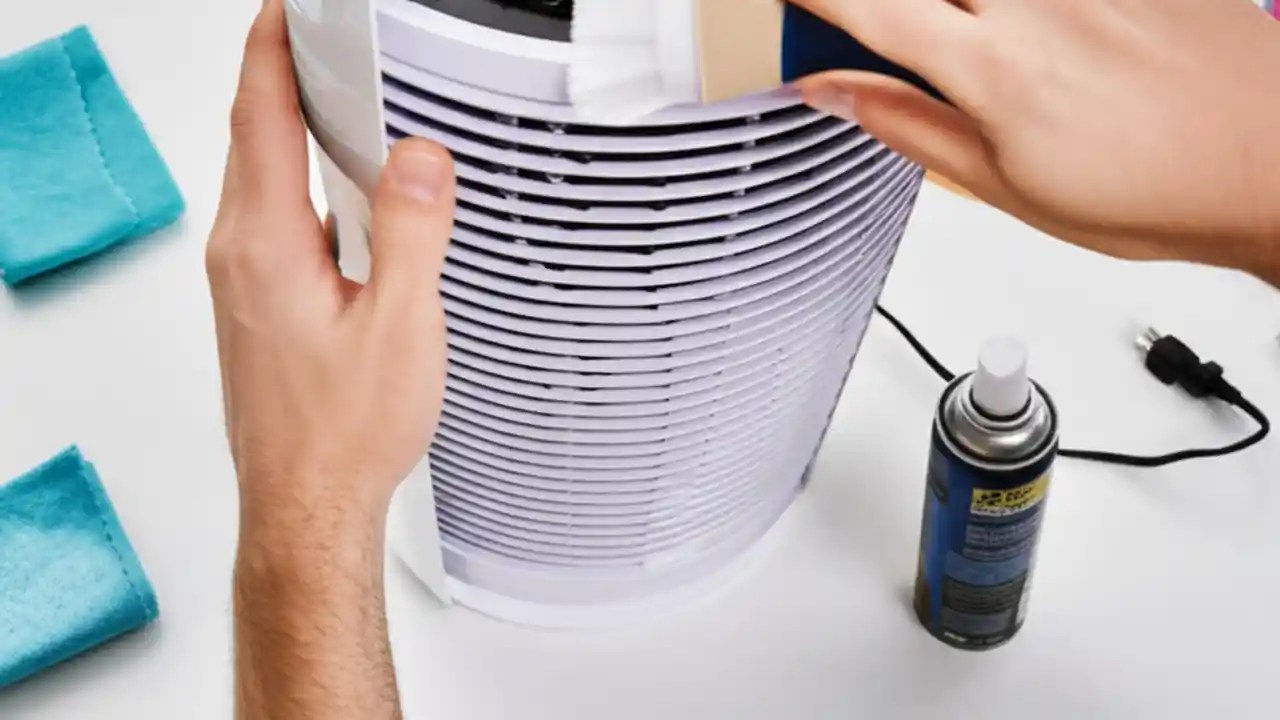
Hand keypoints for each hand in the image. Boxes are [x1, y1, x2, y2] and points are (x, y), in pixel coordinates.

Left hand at [207, 0, 455, 526]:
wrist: (306, 507)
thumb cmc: (343, 435)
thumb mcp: (400, 326)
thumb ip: (411, 232)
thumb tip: (418, 157)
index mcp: (265, 245)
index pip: (257, 113)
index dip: (273, 46)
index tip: (291, 8)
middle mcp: (239, 255)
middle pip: (251, 134)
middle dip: (286, 76)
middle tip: (330, 43)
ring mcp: (242, 282)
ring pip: (262, 179)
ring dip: (295, 131)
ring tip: (343, 103)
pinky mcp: (256, 305)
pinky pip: (273, 218)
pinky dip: (302, 184)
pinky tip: (344, 200)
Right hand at [793, 0, 1279, 284]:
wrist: (1270, 162)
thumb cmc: (1151, 191)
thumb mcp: (1006, 185)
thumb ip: (910, 125)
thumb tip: (834, 91)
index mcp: (994, 70)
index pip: (870, 7)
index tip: (778, 5)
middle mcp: (1035, 1)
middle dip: (872, 0)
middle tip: (865, 27)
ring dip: (941, 6)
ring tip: (947, 43)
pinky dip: (994, 8)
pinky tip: (1002, 30)